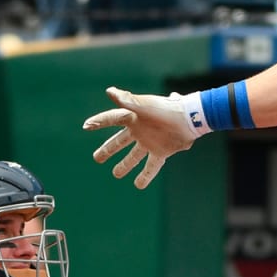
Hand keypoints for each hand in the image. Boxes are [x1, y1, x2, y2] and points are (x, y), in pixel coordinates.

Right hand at [83, 87, 200, 188]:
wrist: (190, 118)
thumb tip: (109, 91)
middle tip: (97, 158)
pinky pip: (151, 166)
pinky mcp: (162, 152)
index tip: (86, 126)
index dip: (99, 122)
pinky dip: (145, 176)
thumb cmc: (166, 108)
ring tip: (116, 174)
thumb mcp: (144, 104)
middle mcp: (140, 130)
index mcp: (134, 117)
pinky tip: (138, 185)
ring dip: (125, 165)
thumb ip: (126, 100)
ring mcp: (150, 142)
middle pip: (119, 142)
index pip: (111, 119)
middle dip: (108, 150)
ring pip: (133, 156)